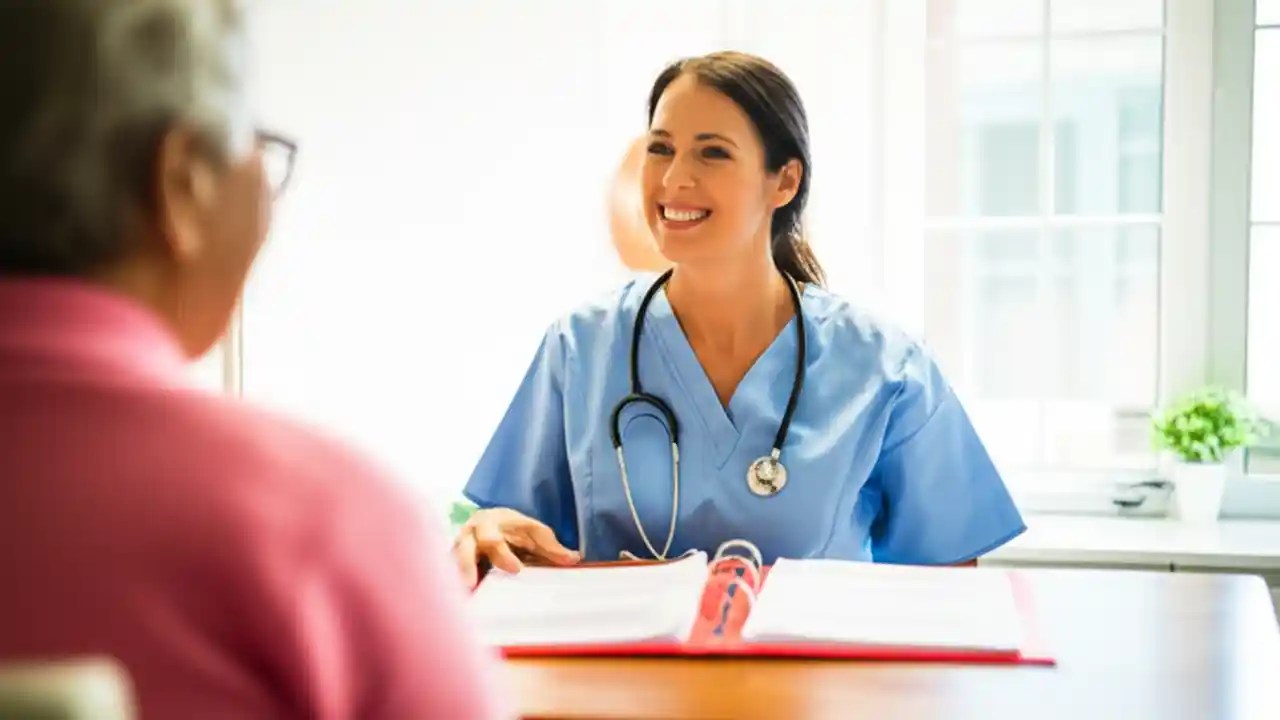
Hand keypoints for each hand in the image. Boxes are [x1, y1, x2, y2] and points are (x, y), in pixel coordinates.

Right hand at [453, 507, 579, 588]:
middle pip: (464, 548)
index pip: (493, 538)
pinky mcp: (452, 564)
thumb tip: (574, 559)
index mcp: (490, 523)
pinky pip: (447, 575)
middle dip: (466, 564)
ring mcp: (457, 549)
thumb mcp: (535, 533)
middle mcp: (469, 534)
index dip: (502, 555)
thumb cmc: (516, 528)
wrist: (493, 521)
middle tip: (471, 584)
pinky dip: (450, 587)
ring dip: (454, 578)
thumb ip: (551, 547)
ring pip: (451, 561)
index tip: (516, 570)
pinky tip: (456, 602)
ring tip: (459, 597)